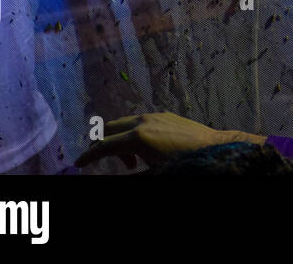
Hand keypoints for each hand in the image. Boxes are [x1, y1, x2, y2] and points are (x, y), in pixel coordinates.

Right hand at [74, 112, 264, 169]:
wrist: (214, 148)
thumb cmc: (183, 164)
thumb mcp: (152, 173)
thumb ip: (128, 175)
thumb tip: (110, 176)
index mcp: (137, 136)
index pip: (103, 145)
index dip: (88, 156)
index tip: (78, 164)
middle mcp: (143, 121)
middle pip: (109, 128)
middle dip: (101, 144)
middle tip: (102, 163)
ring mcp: (155, 115)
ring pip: (124, 123)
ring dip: (118, 141)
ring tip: (130, 164)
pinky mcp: (165, 115)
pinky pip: (139, 121)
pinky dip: (132, 134)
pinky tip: (144, 151)